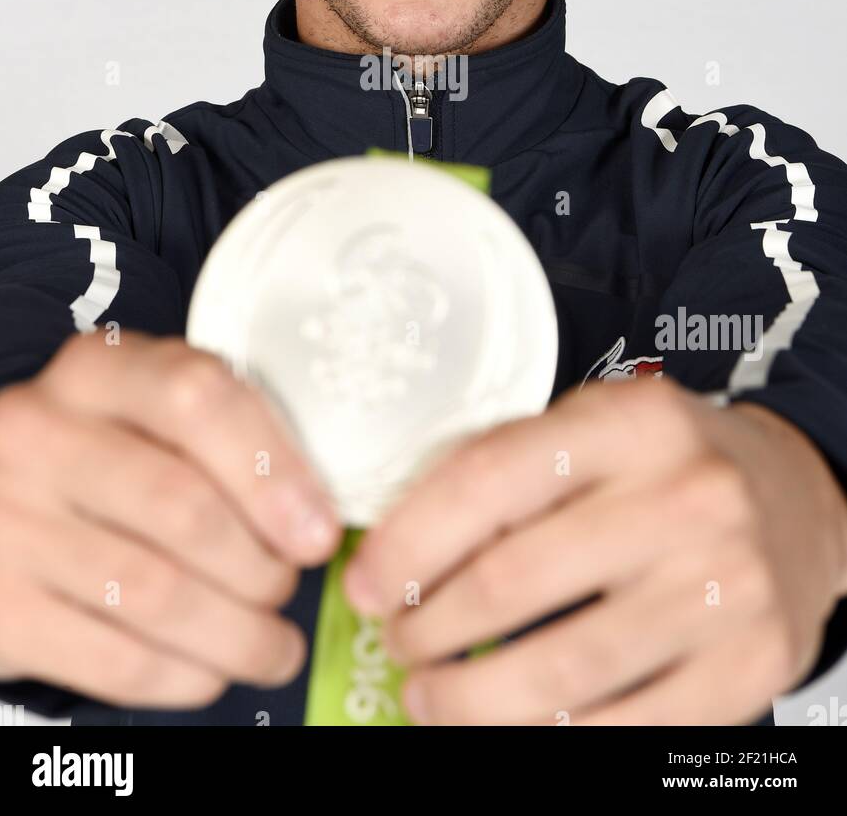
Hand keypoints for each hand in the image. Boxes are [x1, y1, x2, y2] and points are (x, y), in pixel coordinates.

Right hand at [0, 328, 340, 707]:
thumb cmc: (99, 455)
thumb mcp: (147, 411)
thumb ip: (226, 433)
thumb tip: (315, 514)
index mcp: (95, 369)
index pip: (196, 399)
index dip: (272, 470)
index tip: (318, 530)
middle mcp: (38, 434)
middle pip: (183, 507)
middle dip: (260, 565)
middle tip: (288, 585)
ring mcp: (5, 521)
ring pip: (156, 593)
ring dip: (237, 633)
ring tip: (273, 644)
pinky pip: (116, 659)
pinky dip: (186, 675)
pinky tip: (213, 669)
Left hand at [343, 376, 846, 724]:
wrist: (798, 501)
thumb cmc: (673, 465)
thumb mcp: (597, 427)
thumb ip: (509, 466)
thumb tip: (395, 539)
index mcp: (631, 423)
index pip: (487, 480)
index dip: (408, 542)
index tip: (365, 581)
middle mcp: (684, 498)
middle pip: (510, 582)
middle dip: (425, 625)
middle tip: (395, 639)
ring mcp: (724, 588)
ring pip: (561, 671)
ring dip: (469, 699)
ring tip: (431, 696)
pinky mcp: (749, 666)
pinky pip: (626, 729)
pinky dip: (549, 740)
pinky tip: (510, 728)